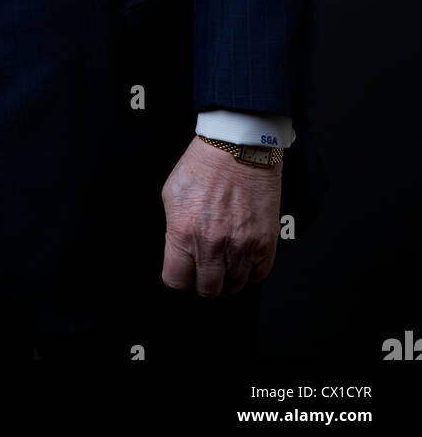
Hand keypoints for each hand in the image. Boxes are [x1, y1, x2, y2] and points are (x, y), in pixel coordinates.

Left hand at [160, 137, 281, 296]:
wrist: (238, 147)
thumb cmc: (204, 164)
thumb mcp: (171, 195)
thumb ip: (174, 229)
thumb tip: (178, 251)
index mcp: (183, 233)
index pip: (176, 281)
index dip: (179, 278)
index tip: (184, 273)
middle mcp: (212, 244)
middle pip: (207, 290)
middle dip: (204, 282)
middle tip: (206, 268)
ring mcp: (241, 246)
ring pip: (234, 286)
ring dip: (229, 277)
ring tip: (226, 259)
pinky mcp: (265, 242)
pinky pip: (259, 275)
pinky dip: (251, 271)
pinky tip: (244, 257)